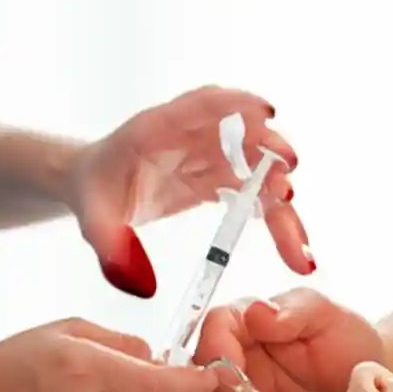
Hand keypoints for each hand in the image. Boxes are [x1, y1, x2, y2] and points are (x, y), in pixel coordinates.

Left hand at [68, 85, 311, 297]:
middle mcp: (193, 136)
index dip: (234, 105)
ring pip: (258, 170)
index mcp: (158, 129)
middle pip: (243, 138)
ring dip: (282, 201)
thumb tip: (140, 286)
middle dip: (271, 158)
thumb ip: (112, 249)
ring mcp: (211, 156)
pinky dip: (274, 217)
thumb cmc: (93, 192)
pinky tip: (293, 249)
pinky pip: (255, 192)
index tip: (265, 113)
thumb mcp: (94, 221)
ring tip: (299, 248)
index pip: (201, 105)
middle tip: (288, 188)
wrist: (95, 186)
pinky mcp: (220, 177)